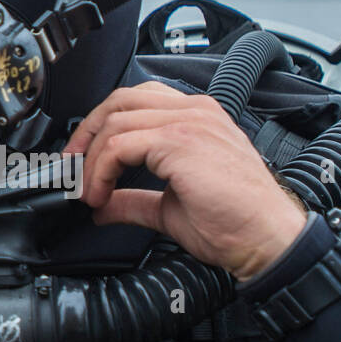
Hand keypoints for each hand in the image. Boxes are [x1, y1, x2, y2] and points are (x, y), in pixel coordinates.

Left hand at [62, 81, 306, 280]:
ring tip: (87, 191)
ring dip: (91, 158)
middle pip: (120, 101)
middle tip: (71, 169)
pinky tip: (100, 196)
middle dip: (87, 133)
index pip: (136, 102)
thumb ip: (135, 200)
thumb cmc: (237, 224)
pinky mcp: (180, 141)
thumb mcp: (171, 208)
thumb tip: (103, 207)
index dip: (102, 128)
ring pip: (116, 121)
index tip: (82, 161)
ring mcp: (189, 122)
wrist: (268, 240)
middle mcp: (194, 112)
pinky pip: (120, 145)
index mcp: (198, 118)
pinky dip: (100, 171)